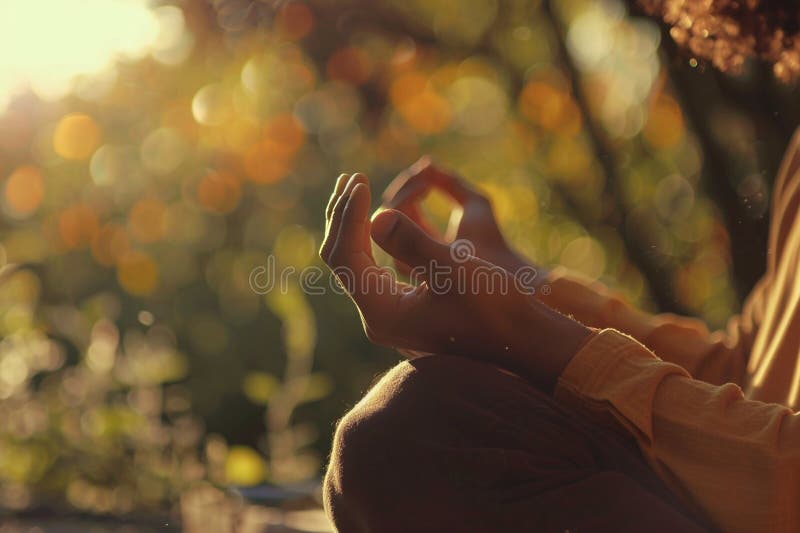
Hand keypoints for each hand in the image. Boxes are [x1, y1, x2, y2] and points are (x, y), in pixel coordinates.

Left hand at [319, 173, 590, 391]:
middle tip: (350, 176)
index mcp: (383, 312)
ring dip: (352, 223)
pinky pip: (370, 267)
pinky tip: (375, 216)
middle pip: (341, 258)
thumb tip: (377, 216)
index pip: (345, 256)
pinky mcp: (401, 308)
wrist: (521, 340)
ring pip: (352, 262)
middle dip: (343, 215)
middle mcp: (377, 318)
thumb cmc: (495, 306)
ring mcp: (387, 315)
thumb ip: (414, 241)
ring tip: (353, 187)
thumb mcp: (456, 268)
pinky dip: (369, 238)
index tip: (360, 180)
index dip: (349, 214)